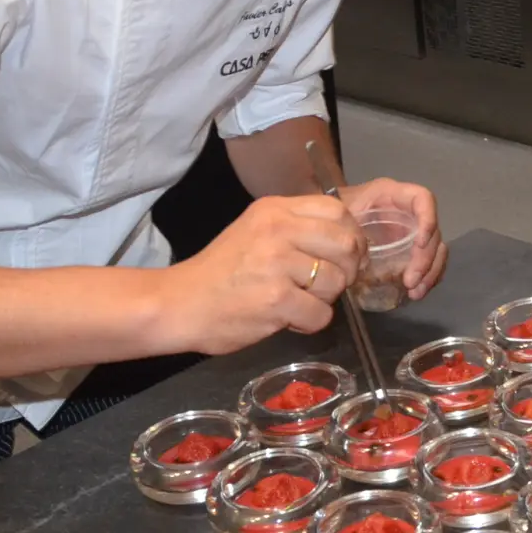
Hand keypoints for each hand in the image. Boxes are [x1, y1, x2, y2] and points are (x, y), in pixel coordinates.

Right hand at [162, 194, 365, 354]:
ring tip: (300, 302)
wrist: (179, 304)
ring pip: (337, 282)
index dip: (352, 235)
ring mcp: (278, 264)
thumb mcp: (256, 232)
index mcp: (275, 209)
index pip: (338, 211)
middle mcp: (279, 229)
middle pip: (346, 244)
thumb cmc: (221, 272)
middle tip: (331, 285)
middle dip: (347, 270)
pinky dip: (310, 323)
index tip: (348, 256)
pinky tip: (289, 319)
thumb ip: (297, 229)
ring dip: (325, 299)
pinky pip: (321, 314)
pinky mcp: (277, 299)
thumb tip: (350, 242)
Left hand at [341, 178, 446, 301]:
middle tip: (410, 281)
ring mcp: (412, 232)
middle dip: (426, 258)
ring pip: (436, 250)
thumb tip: (357, 250)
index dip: (428, 218)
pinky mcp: (410, 250)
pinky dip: (427, 278)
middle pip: (432, 231)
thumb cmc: (331, 213)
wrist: (327, 222)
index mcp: (392, 195)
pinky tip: (414, 292)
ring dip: (430, 272)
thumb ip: (346, 224)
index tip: (419, 243)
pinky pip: (429, 263)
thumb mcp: (337, 213)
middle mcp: (408, 212)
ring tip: (414, 292)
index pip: (422, 198)